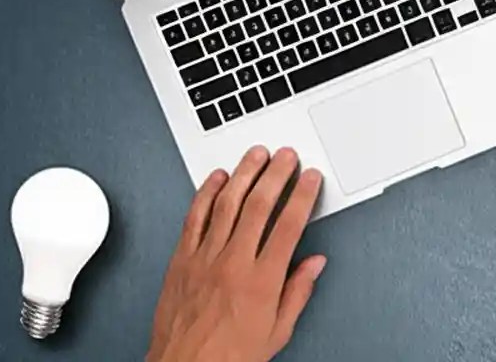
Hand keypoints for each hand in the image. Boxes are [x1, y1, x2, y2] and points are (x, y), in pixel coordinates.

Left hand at [147, 147, 325, 361]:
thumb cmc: (228, 357)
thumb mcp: (277, 332)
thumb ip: (297, 292)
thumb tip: (314, 264)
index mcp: (262, 281)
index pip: (288, 225)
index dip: (302, 196)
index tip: (310, 179)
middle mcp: (233, 264)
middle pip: (259, 205)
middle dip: (276, 174)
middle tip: (286, 156)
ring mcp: (204, 258)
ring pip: (226, 204)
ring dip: (244, 174)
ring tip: (256, 155)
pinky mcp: (181, 259)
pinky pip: (194, 217)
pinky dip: (206, 193)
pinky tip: (217, 178)